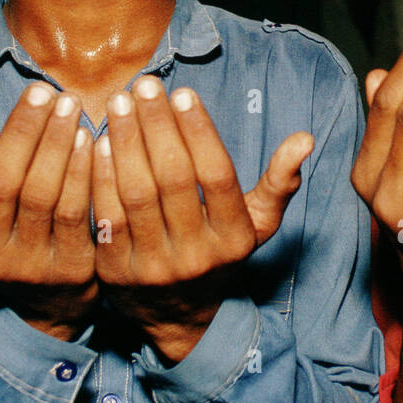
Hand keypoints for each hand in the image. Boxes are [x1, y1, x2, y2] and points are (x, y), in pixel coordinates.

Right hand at [0, 83, 97, 340]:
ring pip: (47, 197)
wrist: (47, 306)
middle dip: (27, 134)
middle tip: (47, 92)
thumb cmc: (3, 240)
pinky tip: (96, 141)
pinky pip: (81, 213)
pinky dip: (87, 174)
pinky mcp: (76, 268)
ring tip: (71, 108)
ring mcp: (36, 264)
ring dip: (60, 147)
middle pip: (9, 187)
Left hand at [92, 75, 311, 362]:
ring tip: (120, 103)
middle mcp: (196, 254)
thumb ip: (280, 181)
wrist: (180, 317)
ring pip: (135, 193)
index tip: (184, 92)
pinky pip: (105, 215)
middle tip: (145, 85)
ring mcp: (154, 266)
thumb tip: (304, 140)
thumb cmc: (221, 252)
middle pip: (173, 179)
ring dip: (124, 142)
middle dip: (156, 125)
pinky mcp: (116, 272)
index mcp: (234, 237)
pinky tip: (98, 141)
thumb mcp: (258, 223)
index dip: (200, 130)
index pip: (217, 175)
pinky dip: (101, 176)